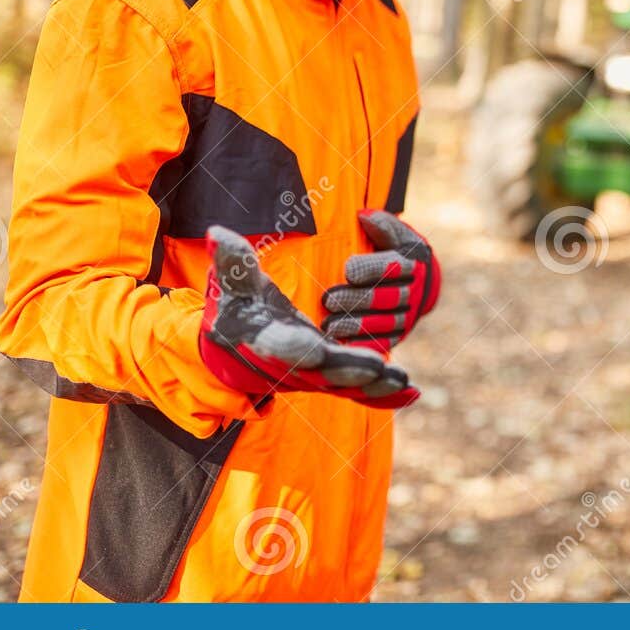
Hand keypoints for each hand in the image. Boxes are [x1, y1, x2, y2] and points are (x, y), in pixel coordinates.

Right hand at [200, 226, 418, 407]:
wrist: (232, 351)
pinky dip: (381, 396)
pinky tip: (411, 391)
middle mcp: (291, 365)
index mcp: (265, 340)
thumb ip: (232, 263)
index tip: (317, 351)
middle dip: (349, 370)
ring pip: (344, 386)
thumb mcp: (231, 286)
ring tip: (403, 379)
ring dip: (374, 387)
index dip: (298, 350)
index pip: (282, 347)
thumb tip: (219, 232)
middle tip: (379, 367)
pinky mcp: (328, 378)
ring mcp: (312, 376)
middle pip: (323, 372)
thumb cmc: (234, 311)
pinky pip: (357, 392)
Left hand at [321, 211, 441, 350]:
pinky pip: (381, 344)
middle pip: (385, 298)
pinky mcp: (396, 336)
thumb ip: (381, 226)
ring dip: (355, 325)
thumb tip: (364, 217)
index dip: (371, 268)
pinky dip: (361, 345)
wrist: (414, 281)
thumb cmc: (393, 251)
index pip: (392, 267)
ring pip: (383, 324)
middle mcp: (412, 292)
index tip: (348, 269)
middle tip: (329, 300)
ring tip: (329, 325)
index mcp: (411, 263)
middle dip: (356, 300)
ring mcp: (406, 317)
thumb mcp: (393, 234)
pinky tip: (340, 343)